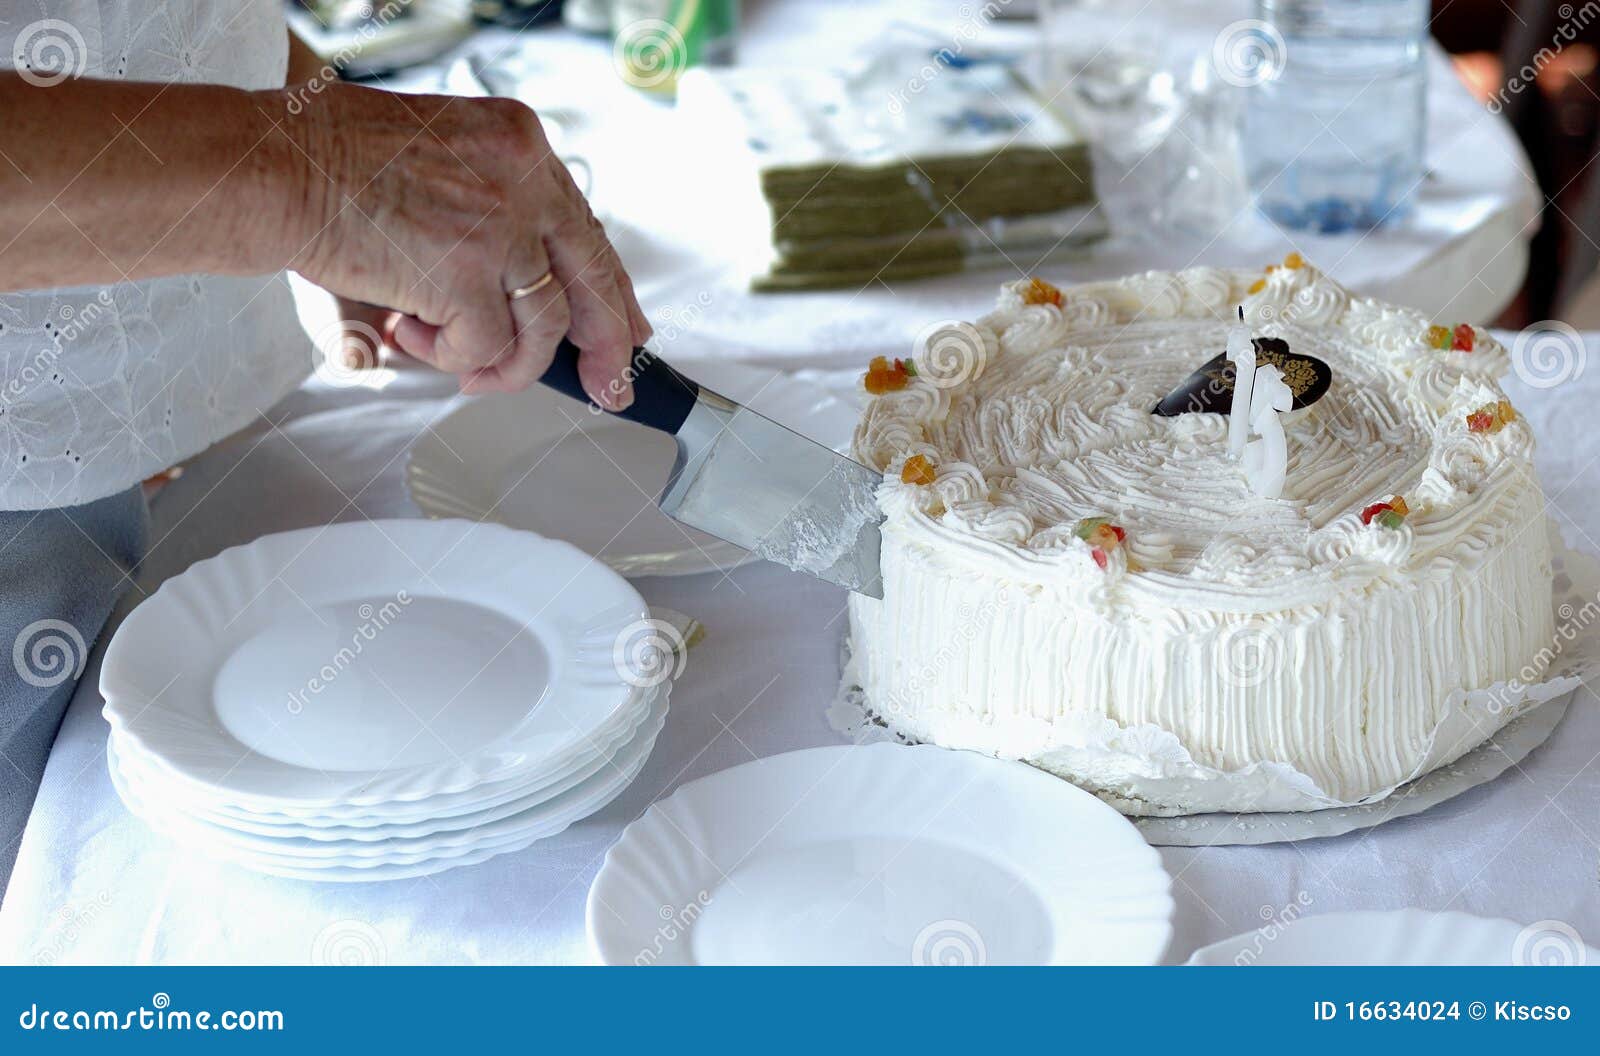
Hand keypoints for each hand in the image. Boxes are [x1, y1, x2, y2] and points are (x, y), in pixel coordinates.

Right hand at [274, 85, 649, 405]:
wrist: (274, 163)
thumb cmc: (333, 166)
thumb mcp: (442, 168)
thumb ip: (495, 220)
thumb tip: (539, 299)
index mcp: (521, 146)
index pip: (584, 231)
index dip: (608, 289)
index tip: (626, 330)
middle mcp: (523, 179)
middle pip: (593, 278)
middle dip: (607, 346)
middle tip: (608, 387)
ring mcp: (501, 226)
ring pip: (543, 328)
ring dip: (500, 360)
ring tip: (449, 356)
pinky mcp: (466, 273)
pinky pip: (487, 347)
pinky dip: (449, 355)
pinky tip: (406, 330)